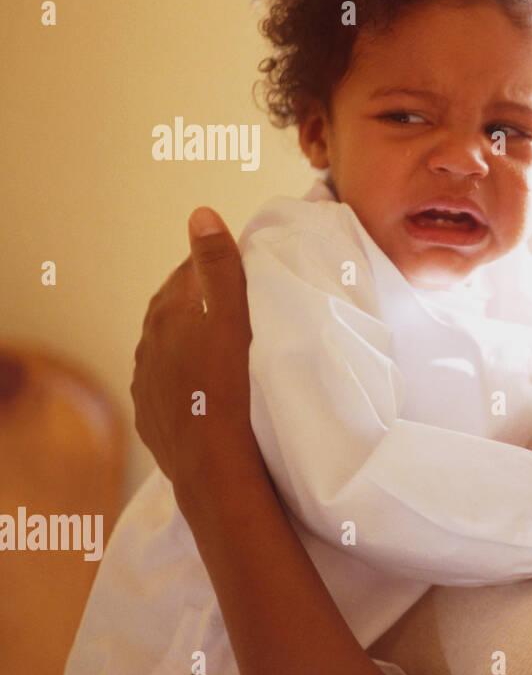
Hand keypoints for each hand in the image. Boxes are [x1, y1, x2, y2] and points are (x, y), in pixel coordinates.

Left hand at [130, 208, 261, 512]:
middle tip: (238, 308)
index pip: (188, 273)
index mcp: (167, 312)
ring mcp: (146, 380)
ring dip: (190, 341)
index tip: (241, 273)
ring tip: (224, 349)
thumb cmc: (229, 385)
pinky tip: (204, 386)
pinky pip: (166, 383)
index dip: (214, 269)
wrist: (212, 460)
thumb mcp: (234, 317)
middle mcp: (148, 342)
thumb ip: (218, 265)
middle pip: (174, 308)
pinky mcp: (150, 413)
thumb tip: (200, 213)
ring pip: (168, 346)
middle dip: (200, 302)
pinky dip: (183, 377)